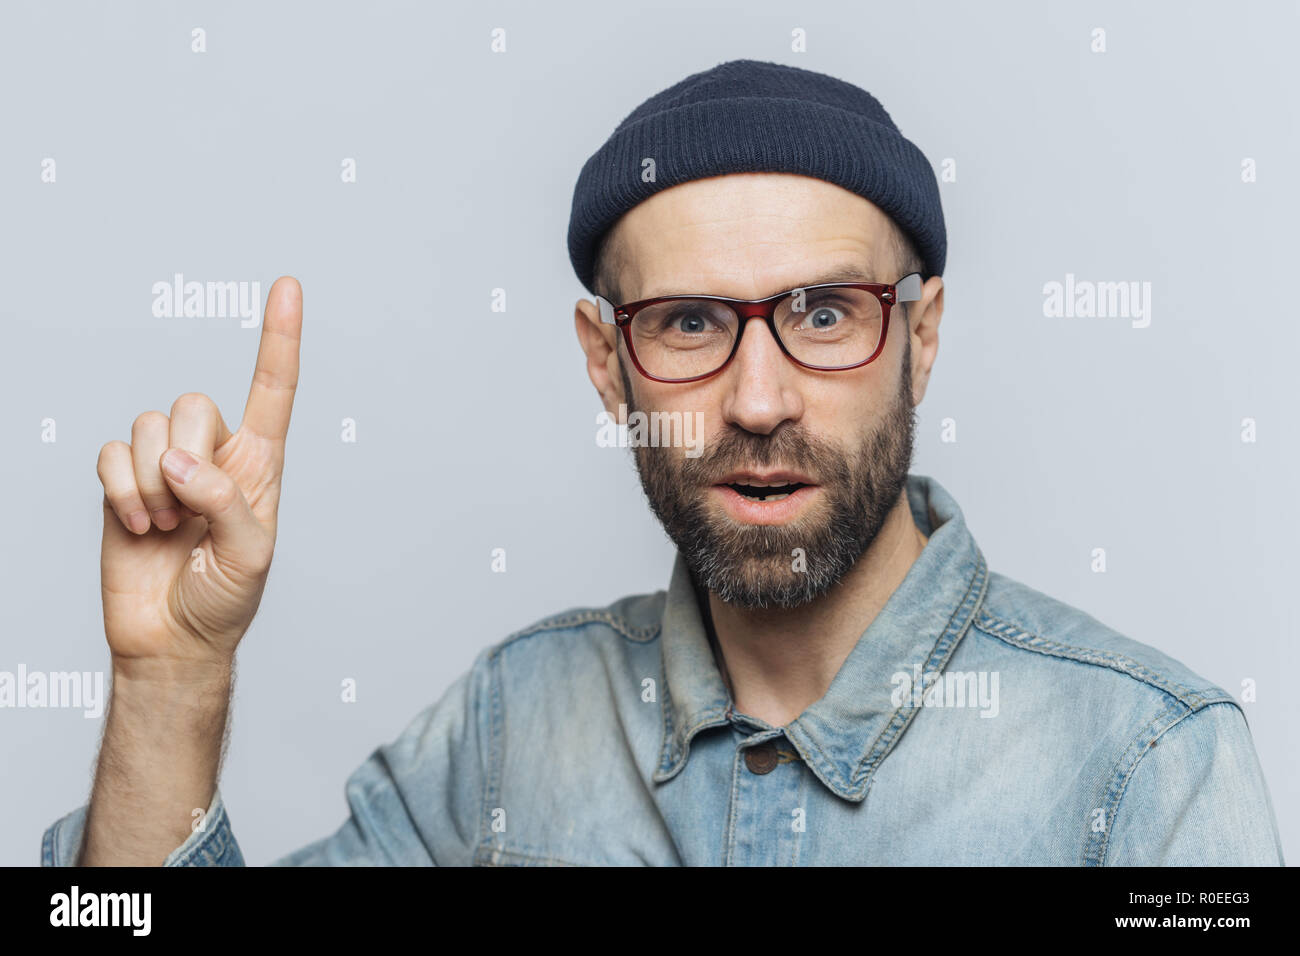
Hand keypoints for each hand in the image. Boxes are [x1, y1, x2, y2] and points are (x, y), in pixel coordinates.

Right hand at [96, 276, 301, 670]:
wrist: (171, 639)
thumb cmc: (224, 599)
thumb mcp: (249, 555)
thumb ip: (225, 501)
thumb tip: (179, 460)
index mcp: (259, 465)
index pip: (273, 391)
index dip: (278, 338)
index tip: (287, 287)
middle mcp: (212, 455)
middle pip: (191, 403)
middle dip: (184, 457)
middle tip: (187, 511)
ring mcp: (165, 466)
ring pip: (146, 425)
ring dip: (150, 483)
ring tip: (165, 527)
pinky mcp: (122, 481)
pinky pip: (110, 452)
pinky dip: (120, 491)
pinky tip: (138, 525)